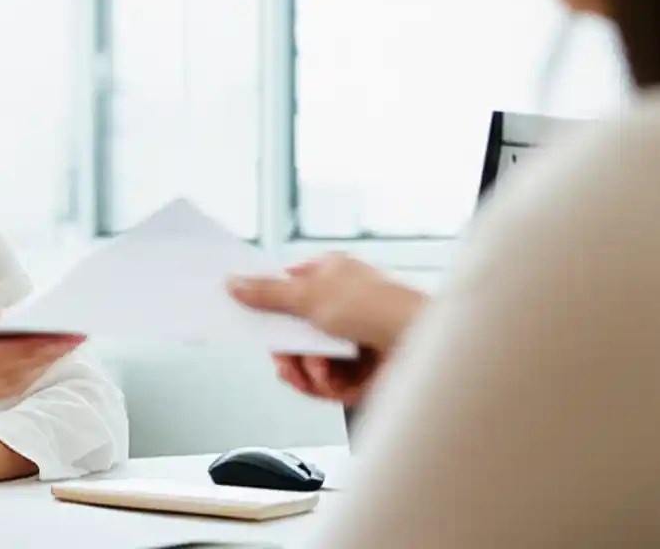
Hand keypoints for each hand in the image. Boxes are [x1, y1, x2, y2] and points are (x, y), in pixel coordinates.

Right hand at [227, 253, 427, 404]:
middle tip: (286, 358)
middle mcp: (341, 306)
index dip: (267, 306)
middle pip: (292, 333)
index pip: (286, 288)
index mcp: (331, 274)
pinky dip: (326, 385)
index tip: (249, 318)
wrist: (423, 343)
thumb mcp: (309, 294)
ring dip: (308, 371)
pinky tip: (334, 379)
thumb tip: (235, 283)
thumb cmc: (378, 306)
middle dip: (288, 352)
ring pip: (307, 363)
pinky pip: (326, 384)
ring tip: (319, 369)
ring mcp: (351, 340)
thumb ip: (268, 293)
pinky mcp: (360, 371)